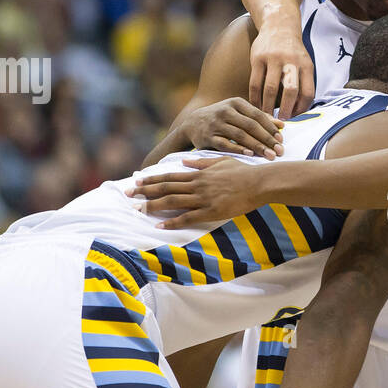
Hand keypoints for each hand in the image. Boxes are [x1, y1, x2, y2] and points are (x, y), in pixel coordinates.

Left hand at [130, 156, 256, 228]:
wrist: (259, 183)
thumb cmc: (243, 172)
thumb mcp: (220, 162)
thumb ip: (201, 163)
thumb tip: (185, 162)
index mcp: (199, 174)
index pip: (169, 177)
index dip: (152, 180)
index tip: (137, 182)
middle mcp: (197, 185)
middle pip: (166, 189)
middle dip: (145, 192)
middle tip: (128, 196)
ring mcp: (203, 198)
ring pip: (173, 202)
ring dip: (154, 206)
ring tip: (139, 210)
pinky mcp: (211, 211)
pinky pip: (188, 218)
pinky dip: (173, 221)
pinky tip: (160, 225)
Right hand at [184, 98, 283, 158]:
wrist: (193, 123)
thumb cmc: (223, 118)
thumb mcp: (239, 113)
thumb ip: (259, 118)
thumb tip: (281, 125)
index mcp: (236, 102)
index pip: (258, 115)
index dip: (271, 128)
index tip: (281, 140)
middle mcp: (225, 111)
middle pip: (250, 126)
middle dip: (267, 139)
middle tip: (279, 151)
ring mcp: (216, 123)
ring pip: (239, 135)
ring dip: (256, 146)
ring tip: (269, 155)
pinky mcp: (208, 136)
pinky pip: (225, 144)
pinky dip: (238, 149)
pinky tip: (250, 154)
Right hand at [249, 25, 314, 119]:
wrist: (278, 26)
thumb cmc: (293, 51)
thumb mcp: (305, 63)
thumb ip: (304, 83)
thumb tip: (300, 111)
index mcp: (306, 65)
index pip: (308, 92)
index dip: (302, 109)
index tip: (295, 118)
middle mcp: (291, 62)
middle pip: (290, 91)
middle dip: (285, 110)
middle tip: (280, 121)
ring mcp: (273, 59)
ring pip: (270, 88)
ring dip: (267, 106)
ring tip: (266, 116)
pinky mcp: (258, 58)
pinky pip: (255, 82)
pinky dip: (255, 97)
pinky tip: (255, 105)